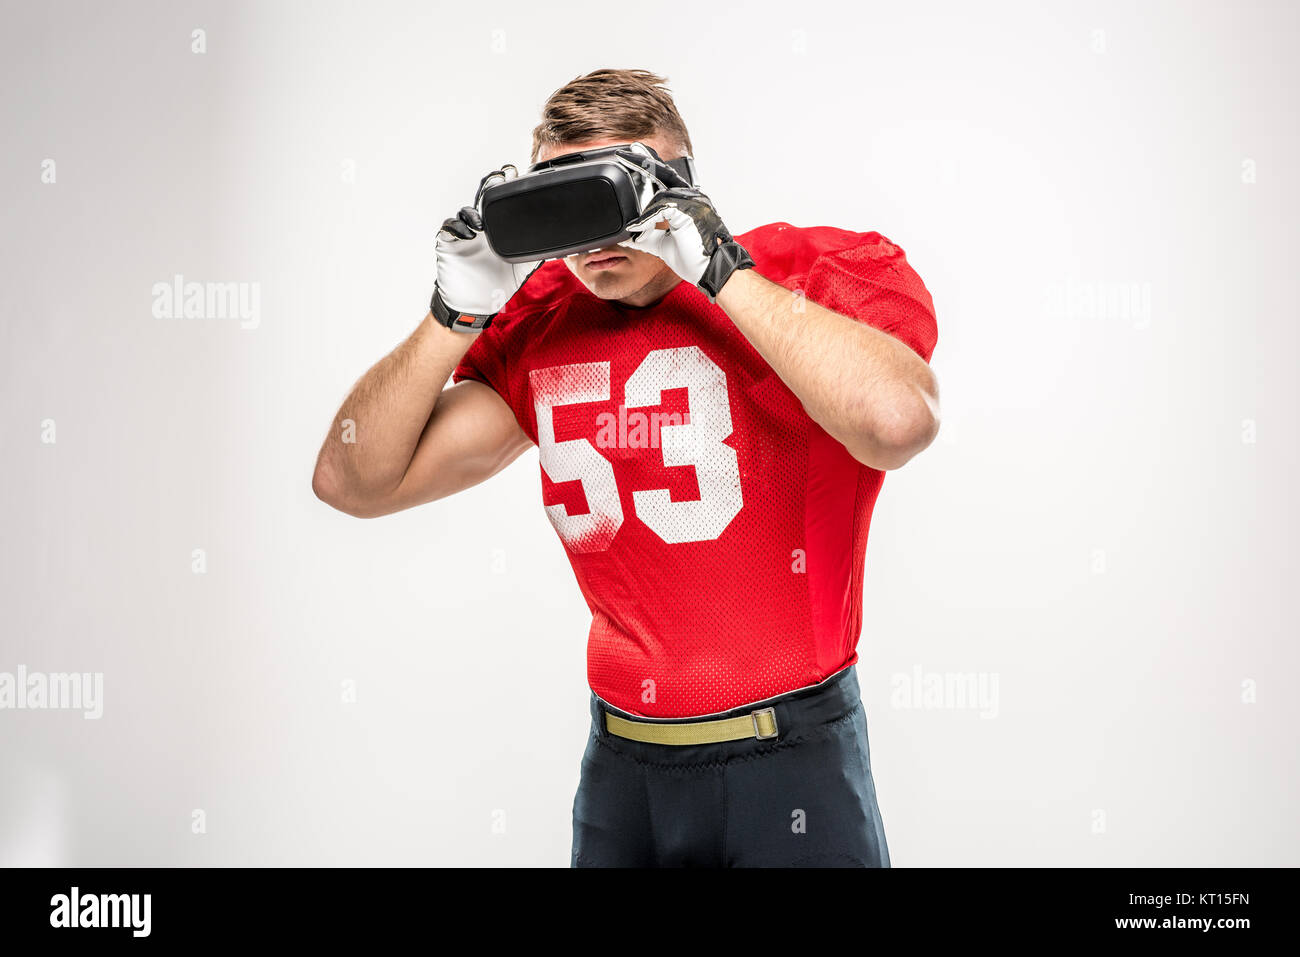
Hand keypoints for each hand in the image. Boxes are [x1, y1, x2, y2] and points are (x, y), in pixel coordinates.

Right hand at [431, 165, 541, 329]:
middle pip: (482, 197)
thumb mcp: (521, 267)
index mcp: (497, 229)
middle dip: (490, 184)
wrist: (474, 305)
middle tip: (501, 177)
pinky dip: (458, 227)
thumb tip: (558, 245)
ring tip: (483, 223)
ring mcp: (463, 234)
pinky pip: (449, 228)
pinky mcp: (448, 243)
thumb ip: (535, 252)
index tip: (515, 174)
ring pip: (465, 211)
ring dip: (474, 212)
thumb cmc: (495, 284)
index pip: (500, 201)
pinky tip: (470, 234)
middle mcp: (479, 227)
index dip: (504, 185)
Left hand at [615, 146, 754, 300]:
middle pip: (664, 174)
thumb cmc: (696, 259)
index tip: (634, 155)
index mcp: (689, 201)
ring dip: (644, 214)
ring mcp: (694, 202)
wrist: (713, 271)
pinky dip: (647, 220)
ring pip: (660, 196)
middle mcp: (693, 197)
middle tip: (623, 155)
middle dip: (642, 163)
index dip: (650, 166)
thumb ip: (648, 236)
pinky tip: (639, 229)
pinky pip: (662, 208)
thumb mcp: (664, 245)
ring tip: (636, 229)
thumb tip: (629, 236)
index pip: (667, 178)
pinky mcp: (690, 211)